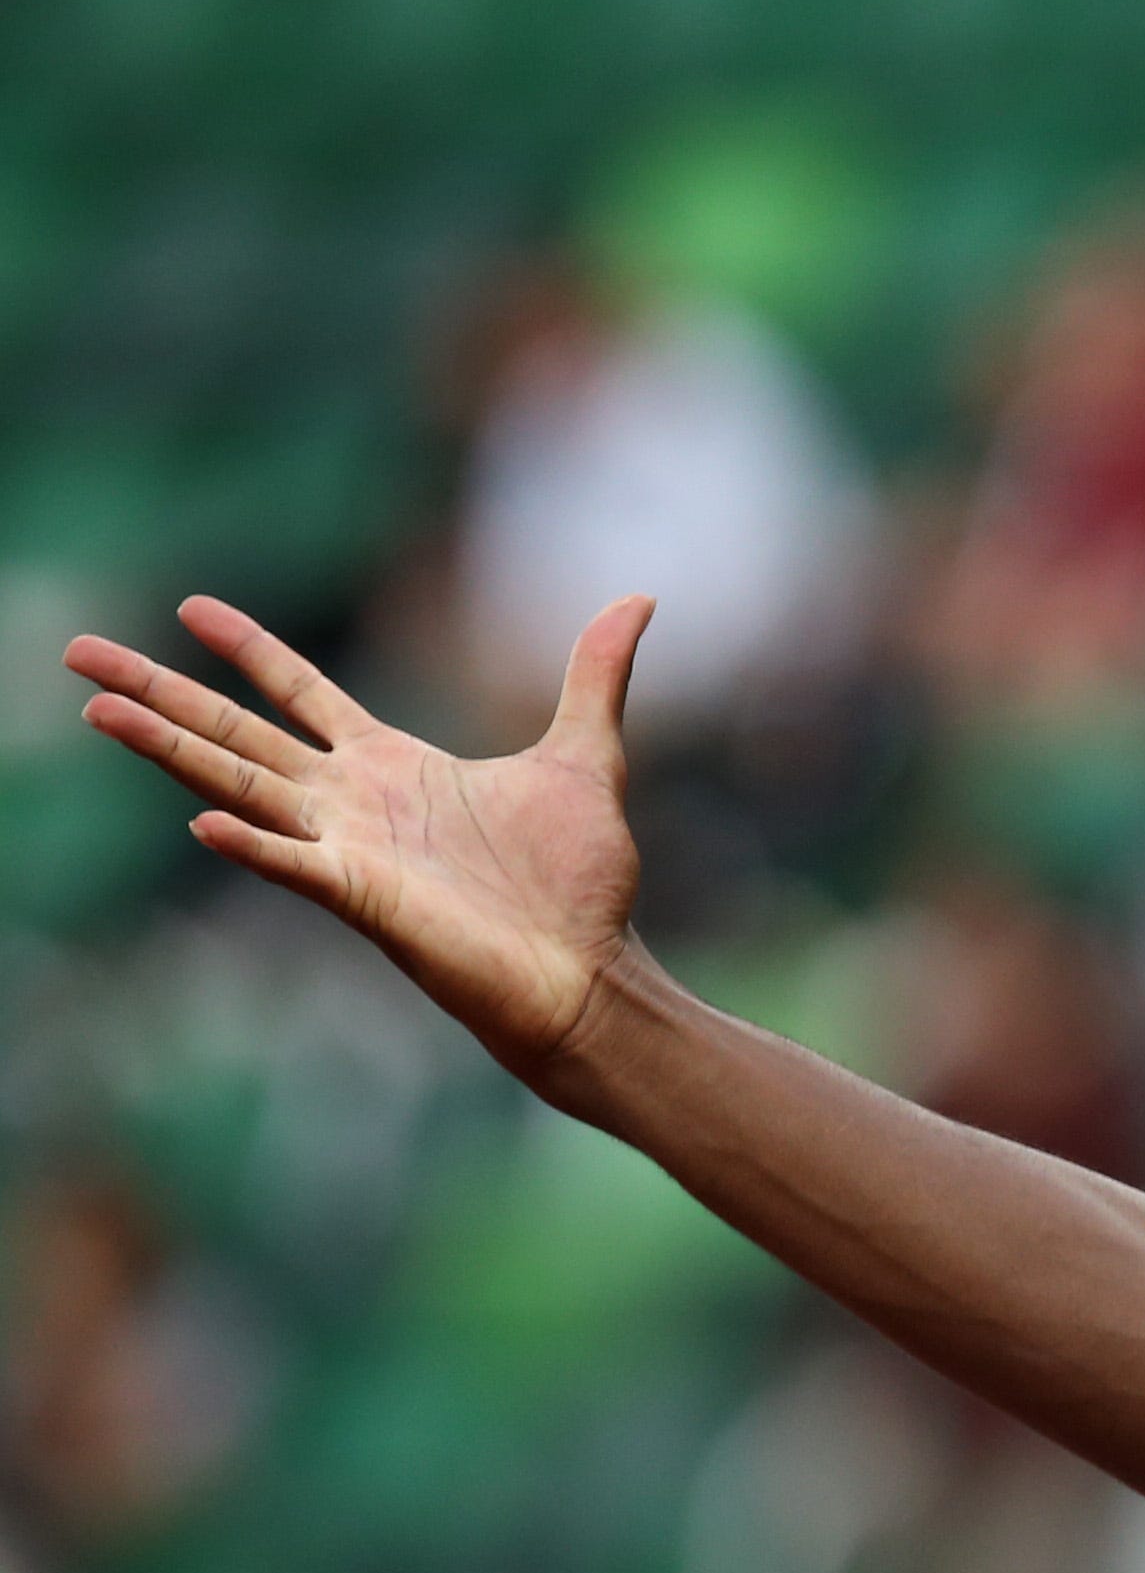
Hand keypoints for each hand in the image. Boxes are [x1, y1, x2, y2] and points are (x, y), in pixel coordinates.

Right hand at [65, 592, 655, 1081]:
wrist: (592, 973)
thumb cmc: (580, 885)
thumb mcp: (589, 758)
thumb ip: (596, 678)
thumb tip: (638, 599)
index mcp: (394, 765)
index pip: (301, 691)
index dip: (249, 648)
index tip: (189, 605)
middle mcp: (354, 803)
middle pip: (237, 731)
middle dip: (159, 690)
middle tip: (77, 649)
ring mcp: (350, 850)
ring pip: (239, 784)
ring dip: (168, 749)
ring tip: (96, 710)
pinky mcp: (365, 899)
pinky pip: (293, 865)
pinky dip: (252, 843)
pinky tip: (202, 818)